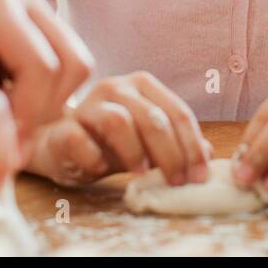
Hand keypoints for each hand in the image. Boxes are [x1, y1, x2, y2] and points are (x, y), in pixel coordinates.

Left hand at [0, 0, 93, 144]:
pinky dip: (49, 95)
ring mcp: (37, 7)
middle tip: (11, 140)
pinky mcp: (44, 23)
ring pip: (77, 66)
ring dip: (51, 104)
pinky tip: (13, 111)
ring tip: (10, 127)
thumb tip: (7, 167)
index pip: (43, 69)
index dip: (29, 114)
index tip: (0, 145)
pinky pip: (68, 66)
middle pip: (73, 63)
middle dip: (46, 110)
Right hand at [24, 72, 210, 186]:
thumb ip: (176, 144)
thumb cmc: (108, 142)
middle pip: (153, 118)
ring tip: (142, 175)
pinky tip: (102, 170)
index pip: (177, 111)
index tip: (199, 176)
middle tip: (177, 182)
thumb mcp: (147, 143)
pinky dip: (95, 157)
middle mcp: (116, 87)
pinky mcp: (62, 126)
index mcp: (142, 85)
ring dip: (136, 152)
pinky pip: (79, 138)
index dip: (192, 146)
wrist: (57, 144)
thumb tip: (210, 156)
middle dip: (171, 154)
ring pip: (119, 121)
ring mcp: (87, 105)